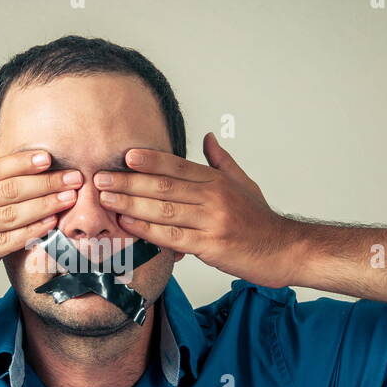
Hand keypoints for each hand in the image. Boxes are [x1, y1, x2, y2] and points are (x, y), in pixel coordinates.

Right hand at [0, 139, 81, 298]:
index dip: (23, 162)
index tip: (49, 157)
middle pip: (10, 189)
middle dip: (46, 183)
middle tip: (74, 178)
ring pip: (10, 214)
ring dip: (44, 206)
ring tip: (68, 200)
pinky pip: (4, 243)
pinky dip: (28, 234)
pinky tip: (47, 228)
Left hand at [93, 132, 298, 286]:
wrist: (285, 250)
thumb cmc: (260, 220)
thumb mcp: (244, 183)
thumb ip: (221, 161)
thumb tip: (208, 137)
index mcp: (218, 181)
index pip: (178, 166)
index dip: (150, 160)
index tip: (125, 157)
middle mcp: (214, 197)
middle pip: (164, 186)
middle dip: (128, 182)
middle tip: (101, 179)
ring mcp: (212, 222)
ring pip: (164, 209)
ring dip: (131, 204)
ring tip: (106, 200)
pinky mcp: (210, 246)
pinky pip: (172, 236)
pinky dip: (147, 230)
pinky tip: (128, 224)